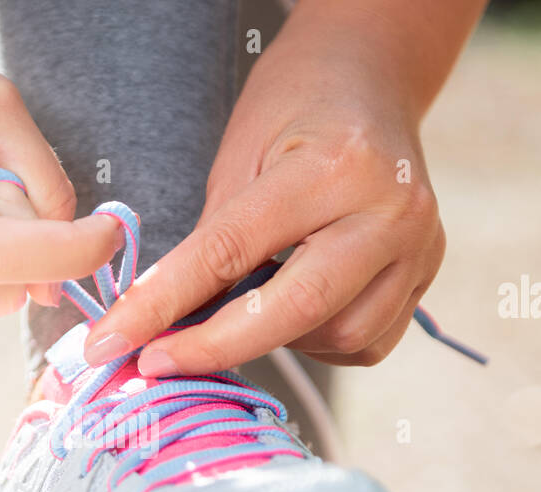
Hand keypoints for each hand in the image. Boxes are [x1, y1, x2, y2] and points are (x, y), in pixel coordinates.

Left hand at [82, 3, 456, 372]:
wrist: (371, 79)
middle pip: (299, 309)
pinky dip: (317, 340)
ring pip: (338, 335)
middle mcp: (391, 211)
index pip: (233, 251)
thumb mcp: (238, 160)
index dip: (165, 304)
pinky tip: (293, 312)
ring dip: (275, 341)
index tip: (113, 340)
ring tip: (242, 311)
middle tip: (156, 363)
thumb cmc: (294, 109)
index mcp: (336, 166)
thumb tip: (156, 326)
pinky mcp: (427, 275)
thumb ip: (209, 246)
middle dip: (216, 347)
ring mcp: (420, 248)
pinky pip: (366, 342)